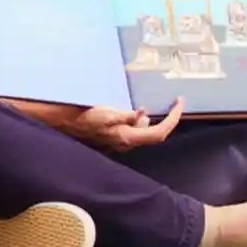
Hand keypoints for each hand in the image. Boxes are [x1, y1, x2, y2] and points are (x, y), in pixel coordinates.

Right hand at [62, 98, 183, 151]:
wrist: (67, 124)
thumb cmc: (86, 118)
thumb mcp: (107, 113)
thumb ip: (126, 116)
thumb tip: (141, 114)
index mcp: (127, 138)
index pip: (159, 133)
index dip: (173, 119)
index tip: (179, 104)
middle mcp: (126, 144)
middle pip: (154, 133)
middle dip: (164, 119)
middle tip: (171, 103)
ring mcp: (121, 142)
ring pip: (144, 132)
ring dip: (148, 119)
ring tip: (143, 107)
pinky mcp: (116, 138)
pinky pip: (134, 130)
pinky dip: (138, 121)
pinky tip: (133, 112)